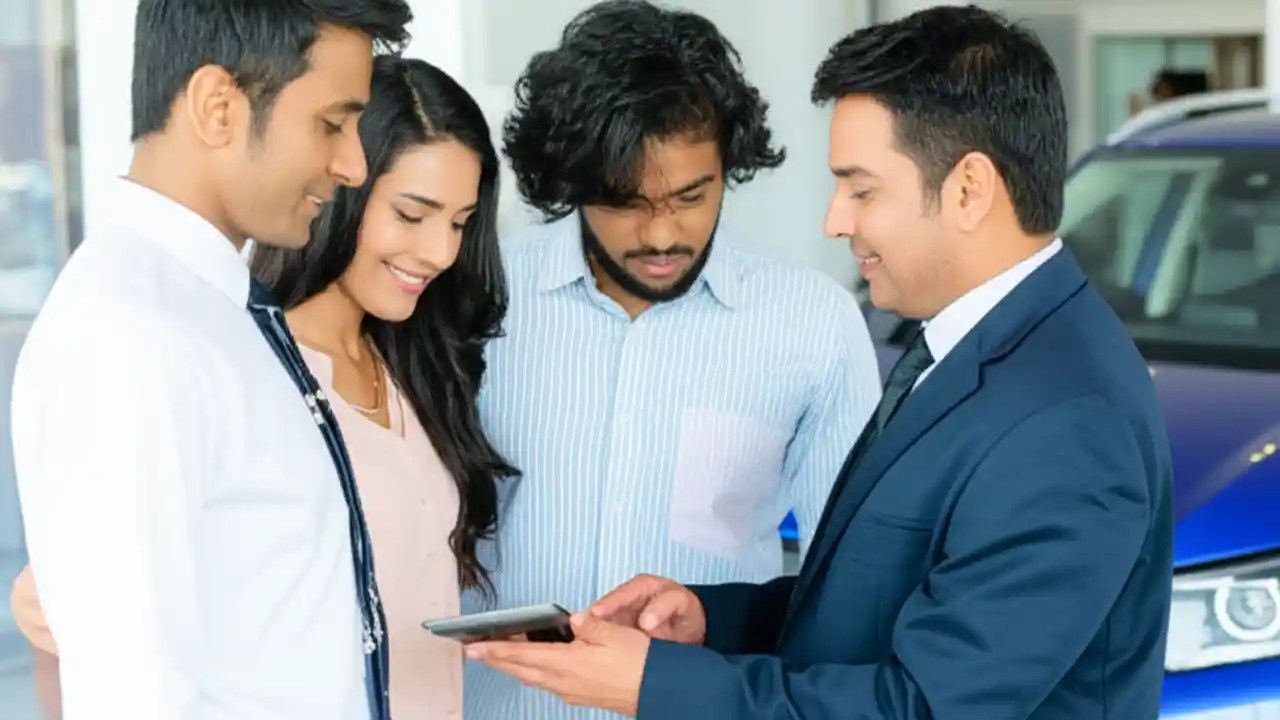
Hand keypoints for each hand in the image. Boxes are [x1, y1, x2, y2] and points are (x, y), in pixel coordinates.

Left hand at [467, 613, 646, 716]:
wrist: (659, 692)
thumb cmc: (640, 663)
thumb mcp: (616, 634)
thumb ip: (589, 624)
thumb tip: (572, 619)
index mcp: (567, 663)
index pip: (521, 654)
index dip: (495, 650)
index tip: (472, 646)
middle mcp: (563, 681)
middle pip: (520, 669)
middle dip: (495, 659)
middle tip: (474, 649)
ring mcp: (571, 691)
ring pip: (531, 677)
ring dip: (513, 665)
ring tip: (498, 654)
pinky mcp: (580, 695)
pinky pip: (546, 682)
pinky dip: (532, 670)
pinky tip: (534, 664)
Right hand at [590, 574, 705, 644]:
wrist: (689, 632)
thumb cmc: (683, 611)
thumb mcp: (680, 603)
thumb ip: (664, 607)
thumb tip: (645, 622)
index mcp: (639, 588)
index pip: (619, 594)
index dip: (607, 604)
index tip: (597, 613)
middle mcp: (624, 602)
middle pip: (603, 612)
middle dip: (592, 622)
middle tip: (581, 633)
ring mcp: (619, 620)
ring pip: (600, 627)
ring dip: (593, 637)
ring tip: (584, 647)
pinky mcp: (618, 637)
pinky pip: (606, 641)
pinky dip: (600, 648)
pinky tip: (594, 658)